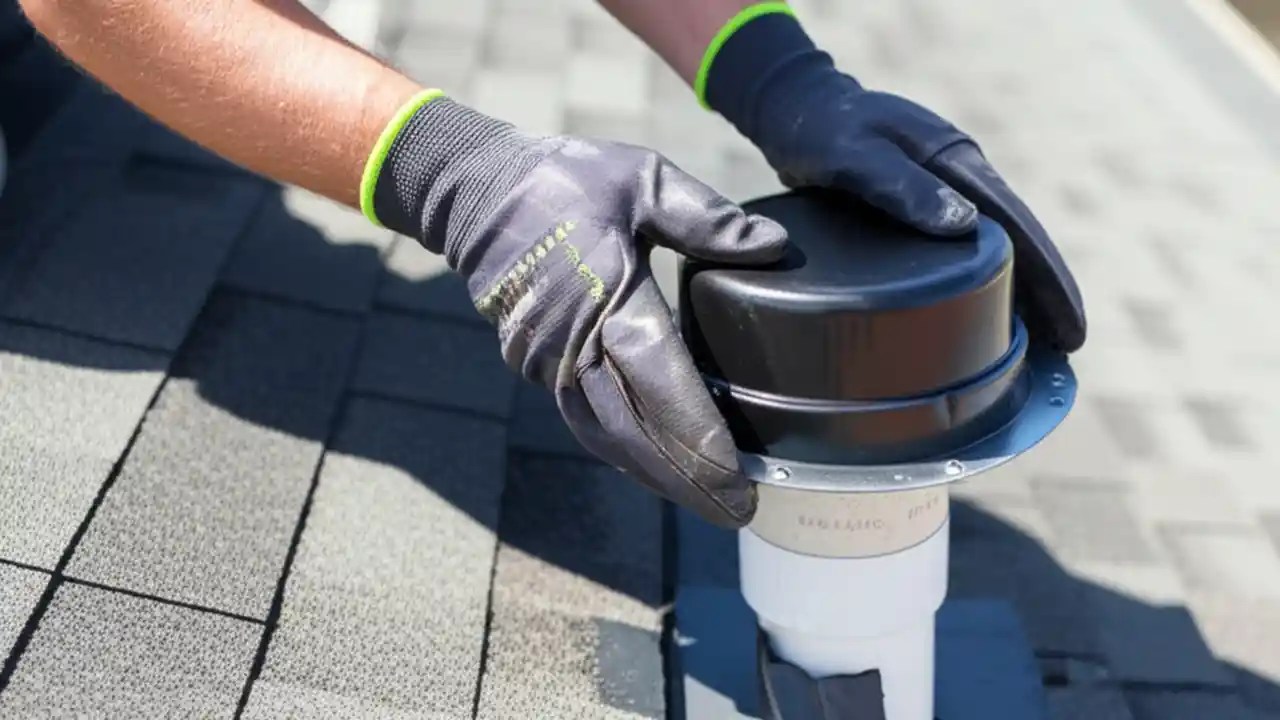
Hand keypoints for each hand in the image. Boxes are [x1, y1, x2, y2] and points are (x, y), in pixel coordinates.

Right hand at [365, 95, 788, 526]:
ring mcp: (547, 361)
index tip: (738, 475)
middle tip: (736, 512)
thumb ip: (707, 219)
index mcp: (606, 297)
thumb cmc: (566, 181)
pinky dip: (621, 451)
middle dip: (685, 479)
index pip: (660, 384)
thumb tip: (776, 250)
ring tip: (704, 503)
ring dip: (654, 475)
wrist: (475, 191)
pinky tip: (653, 469)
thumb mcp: (643, 179)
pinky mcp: (535, 366)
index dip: (699, 438)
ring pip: (605, 436)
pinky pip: (584, 420)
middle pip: (633, 431)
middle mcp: (573, 343)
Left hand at [704, 13, 1085, 352]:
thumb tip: (964, 224)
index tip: (1072, 327)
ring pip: (994, 250)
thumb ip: (900, 185)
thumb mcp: (855, 154)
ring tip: (1035, 349)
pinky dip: (979, 284)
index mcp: (957, 161)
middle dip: (1047, 294)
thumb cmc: (821, 129)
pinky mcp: (919, 210)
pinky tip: (979, 318)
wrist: (797, 109)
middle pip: (1018, 242)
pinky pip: (960, 252)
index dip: (1050, 278)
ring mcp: (943, 193)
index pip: (1020, 225)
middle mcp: (961, 178)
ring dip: (1018, 293)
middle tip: (1067, 351)